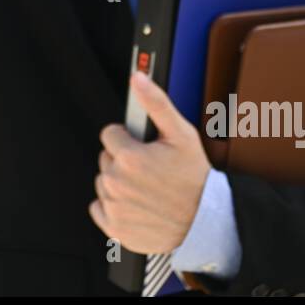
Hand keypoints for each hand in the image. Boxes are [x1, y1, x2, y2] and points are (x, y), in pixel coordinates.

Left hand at [89, 70, 211, 254]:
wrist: (205, 223)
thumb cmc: (195, 179)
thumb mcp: (181, 134)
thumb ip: (156, 102)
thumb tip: (137, 78)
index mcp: (129, 157)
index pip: (110, 134)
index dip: (127, 138)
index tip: (142, 147)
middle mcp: (116, 182)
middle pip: (106, 158)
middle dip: (124, 160)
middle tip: (150, 169)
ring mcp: (114, 206)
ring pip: (103, 182)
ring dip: (119, 183)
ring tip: (146, 188)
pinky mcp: (113, 226)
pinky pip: (99, 207)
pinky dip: (113, 206)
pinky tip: (136, 205)